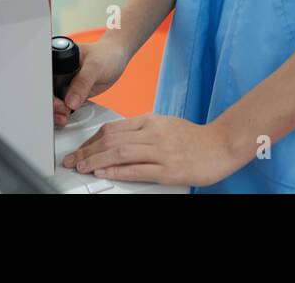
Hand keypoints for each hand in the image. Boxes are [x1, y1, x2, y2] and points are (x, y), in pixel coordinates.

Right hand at [53, 36, 130, 126]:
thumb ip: (83, 82)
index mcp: (57, 56)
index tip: (58, 103)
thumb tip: (70, 101)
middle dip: (51, 105)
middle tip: (63, 112)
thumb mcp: (95, 66)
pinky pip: (62, 103)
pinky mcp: (70, 91)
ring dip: (55, 111)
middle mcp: (57, 69)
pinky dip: (61, 112)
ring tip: (64, 118)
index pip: (45, 77)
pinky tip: (65, 116)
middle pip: (46, 90)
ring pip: (52, 99)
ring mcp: (63, 81)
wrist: (116, 58)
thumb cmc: (106, 55)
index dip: (48, 92)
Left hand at [60, 114, 244, 186]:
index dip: (92, 139)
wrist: (222, 145)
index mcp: (150, 120)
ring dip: (95, 161)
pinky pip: (136, 170)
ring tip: (81, 167)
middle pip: (111, 140)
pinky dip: (116, 172)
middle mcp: (152, 133)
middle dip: (87, 151)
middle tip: (72, 160)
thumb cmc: (195, 139)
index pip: (113, 128)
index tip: (81, 149)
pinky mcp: (167, 170)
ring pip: (119, 153)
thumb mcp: (165, 126)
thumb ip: (143, 131)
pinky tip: (103, 173)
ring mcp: (160, 151)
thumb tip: (119, 140)